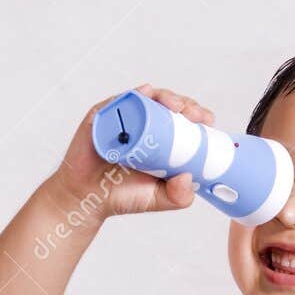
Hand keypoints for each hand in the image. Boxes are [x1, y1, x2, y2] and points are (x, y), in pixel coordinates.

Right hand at [48, 84, 214, 217]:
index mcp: (161, 139)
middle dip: (186, 104)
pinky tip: (147, 95)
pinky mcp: (102, 116)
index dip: (198, 116)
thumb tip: (188, 177)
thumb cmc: (122, 196)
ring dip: (166, 96)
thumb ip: (179, 195)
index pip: (184, 120)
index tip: (207, 122)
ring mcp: (123, 119)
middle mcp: (144, 124)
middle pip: (169, 104)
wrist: (87, 200)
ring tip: (175, 106)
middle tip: (194, 115)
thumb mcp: (159, 199)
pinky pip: (118, 101)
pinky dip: (133, 96)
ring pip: (148, 98)